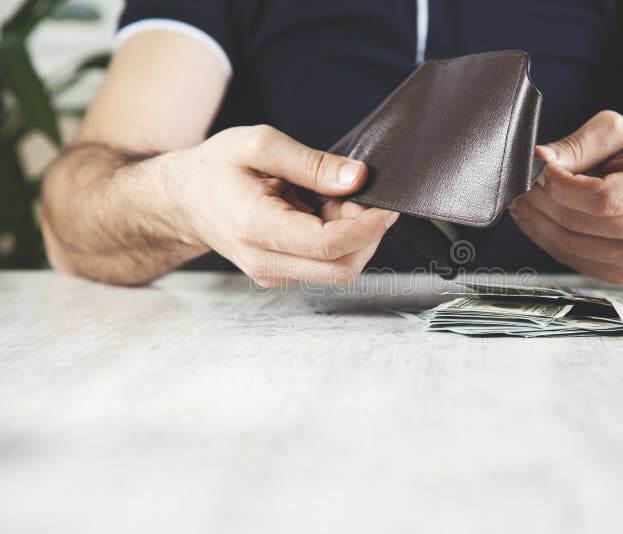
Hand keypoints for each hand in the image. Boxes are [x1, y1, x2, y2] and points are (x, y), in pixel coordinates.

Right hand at [171, 125, 398, 285]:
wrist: (183, 199)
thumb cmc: (216, 168)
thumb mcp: (261, 145)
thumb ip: (312, 163)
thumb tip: (357, 178)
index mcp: (257, 228)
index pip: (329, 245)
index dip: (367, 228)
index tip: (383, 205)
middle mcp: (265, 262)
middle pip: (341, 267)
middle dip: (365, 234)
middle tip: (356, 196)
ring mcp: (272, 274)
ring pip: (337, 268)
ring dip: (350, 236)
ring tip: (330, 199)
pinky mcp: (280, 275)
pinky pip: (323, 265)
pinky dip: (336, 240)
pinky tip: (318, 212)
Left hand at [509, 111, 622, 284]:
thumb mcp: (614, 132)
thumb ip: (577, 144)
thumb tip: (540, 159)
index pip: (599, 198)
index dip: (560, 185)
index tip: (540, 169)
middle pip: (578, 223)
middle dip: (541, 201)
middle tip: (523, 183)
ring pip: (568, 245)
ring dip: (535, 221)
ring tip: (522, 200)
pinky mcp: (622, 274)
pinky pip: (569, 258)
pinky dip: (542, 237)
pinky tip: (534, 218)